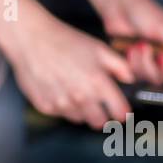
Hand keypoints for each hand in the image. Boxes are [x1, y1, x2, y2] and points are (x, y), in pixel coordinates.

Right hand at [5, 6, 135, 128]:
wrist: (31, 39)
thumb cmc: (65, 40)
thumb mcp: (99, 48)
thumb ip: (120, 66)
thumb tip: (130, 80)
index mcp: (98, 83)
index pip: (120, 113)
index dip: (122, 112)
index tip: (120, 110)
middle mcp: (81, 97)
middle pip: (100, 122)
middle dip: (102, 115)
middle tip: (97, 104)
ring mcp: (62, 103)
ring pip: (79, 119)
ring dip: (81, 110)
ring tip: (75, 91)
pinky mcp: (45, 106)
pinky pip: (60, 113)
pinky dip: (62, 105)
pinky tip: (59, 88)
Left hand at [101, 0, 162, 89]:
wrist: (120, 7)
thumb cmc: (145, 11)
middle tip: (160, 57)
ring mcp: (158, 64)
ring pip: (158, 81)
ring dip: (146, 64)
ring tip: (141, 45)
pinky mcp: (142, 66)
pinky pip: (140, 77)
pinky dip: (134, 63)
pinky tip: (132, 49)